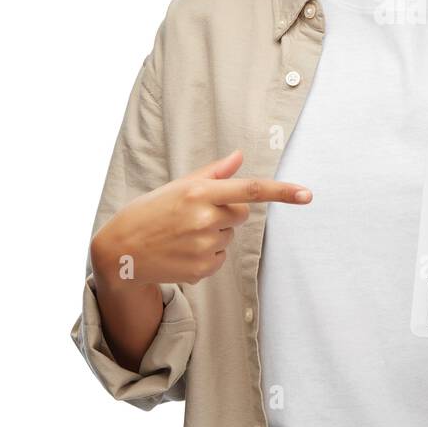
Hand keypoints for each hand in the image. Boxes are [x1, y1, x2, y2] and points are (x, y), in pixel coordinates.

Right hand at [90, 148, 310, 289]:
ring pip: (229, 237)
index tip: (307, 194)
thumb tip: (240, 156)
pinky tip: (182, 252)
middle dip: (226, 213)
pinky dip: (206, 256)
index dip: (283, 192)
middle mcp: (204, 219)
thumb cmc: (150, 211)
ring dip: (214, 235)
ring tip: (182, 235)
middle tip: (194, 216)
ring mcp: (203, 247)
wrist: (120, 250)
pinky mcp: (201, 270)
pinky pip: (220, 259)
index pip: (251, 190)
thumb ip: (213, 173)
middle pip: (242, 214)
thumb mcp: (177, 186)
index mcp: (200, 193)